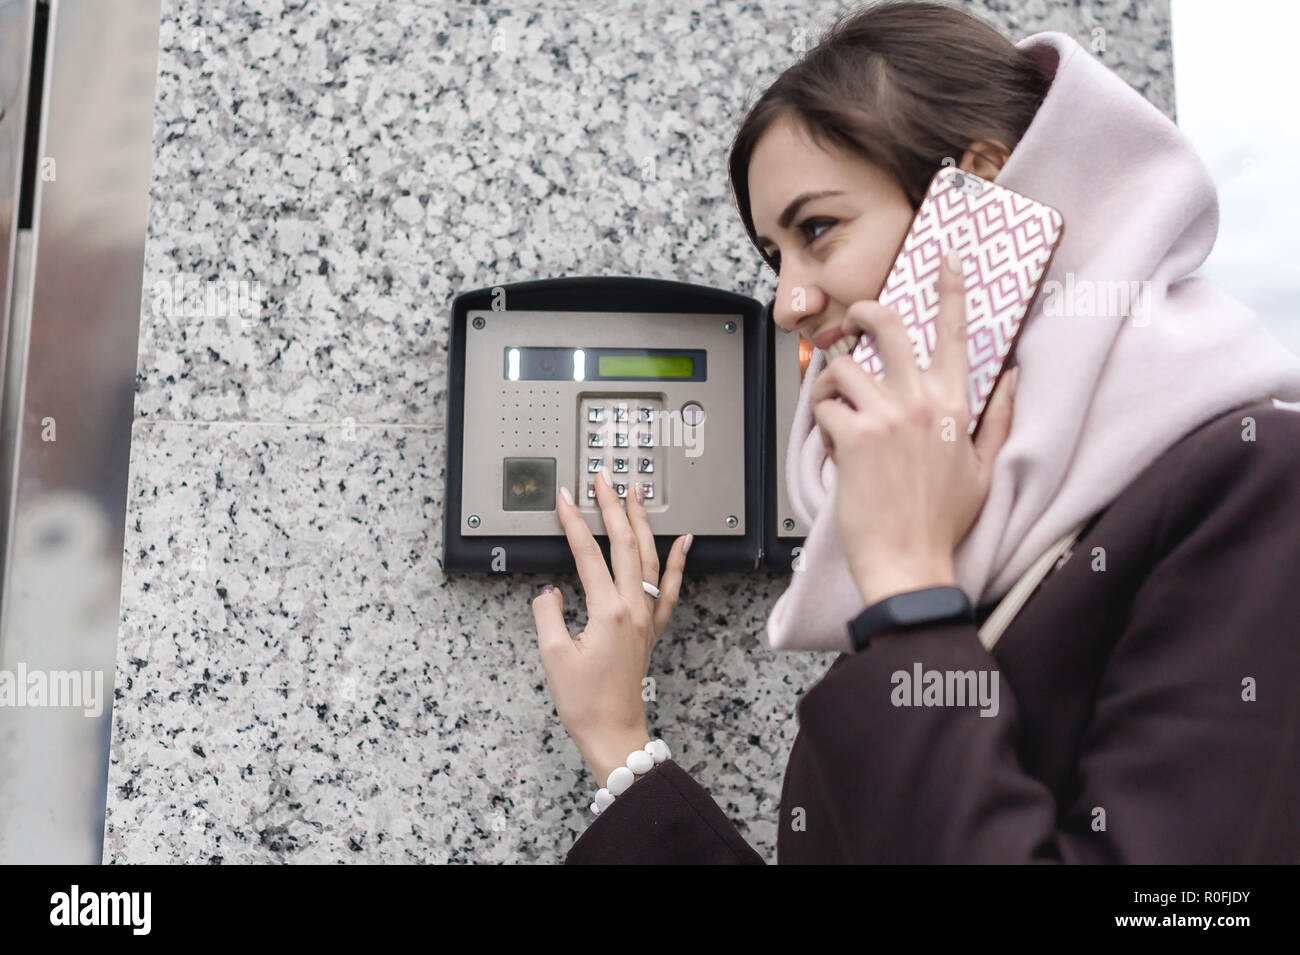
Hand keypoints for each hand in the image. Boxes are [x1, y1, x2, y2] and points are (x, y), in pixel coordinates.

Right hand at [532, 470, 690, 787]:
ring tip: (638, 494)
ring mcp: (647, 617)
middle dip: (613, 507)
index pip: (588, 553)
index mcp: (608, 611)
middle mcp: (633, 609)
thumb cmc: (584, 702)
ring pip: (650, 558)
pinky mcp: (652, 629)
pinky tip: (683, 540)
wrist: (613, 732)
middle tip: (604, 479)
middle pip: (625, 544)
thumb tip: (549, 591)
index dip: (574, 521)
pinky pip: (671, 588)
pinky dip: (678, 561)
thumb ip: (548, 614)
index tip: (565, 498)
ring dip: (643, 522)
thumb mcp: (552, 656)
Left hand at [808, 247, 1018, 606]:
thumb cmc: (944, 522)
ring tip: (839, 409)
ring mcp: (886, 417)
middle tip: (855, 322)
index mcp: (956, 405)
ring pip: (844, 365)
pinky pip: (824, 405)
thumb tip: (1013, 376)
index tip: (948, 259)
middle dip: (865, 312)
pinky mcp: (853, 438)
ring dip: (833, 383)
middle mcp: (921, 402)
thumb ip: (998, 417)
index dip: (951, 289)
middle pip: (888, 325)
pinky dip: (821, 419)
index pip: (955, 332)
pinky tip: (833, 441)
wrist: (911, 563)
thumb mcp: (985, 468)